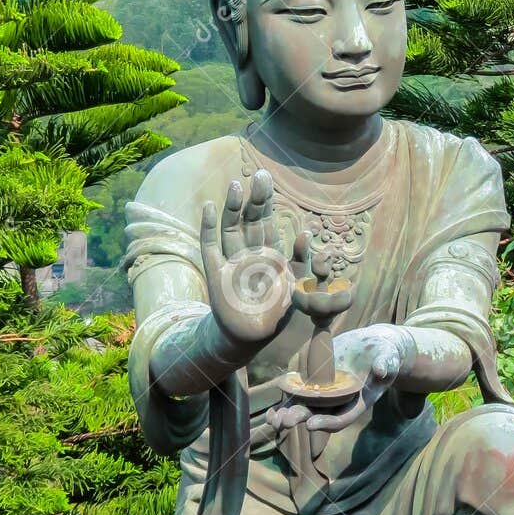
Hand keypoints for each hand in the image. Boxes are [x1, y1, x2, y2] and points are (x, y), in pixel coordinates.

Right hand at [200, 171, 313, 350]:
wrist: (254, 338)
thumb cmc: (277, 312)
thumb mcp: (298, 285)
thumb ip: (303, 260)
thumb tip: (306, 232)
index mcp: (268, 253)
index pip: (266, 222)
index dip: (266, 202)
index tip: (266, 180)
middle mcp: (248, 252)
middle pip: (249, 220)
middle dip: (254, 199)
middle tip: (259, 176)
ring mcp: (231, 261)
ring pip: (230, 228)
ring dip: (232, 208)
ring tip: (235, 186)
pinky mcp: (216, 273)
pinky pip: (210, 247)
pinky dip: (207, 227)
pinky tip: (208, 206)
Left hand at [269, 325, 416, 434]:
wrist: (373, 347)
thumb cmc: (384, 354)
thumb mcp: (389, 357)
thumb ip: (386, 364)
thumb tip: (382, 370)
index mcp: (357, 402)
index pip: (341, 418)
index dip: (326, 422)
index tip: (310, 424)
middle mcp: (340, 403)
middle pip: (319, 416)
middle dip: (302, 418)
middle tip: (285, 422)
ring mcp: (326, 395)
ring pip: (305, 410)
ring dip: (288, 416)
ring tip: (273, 421)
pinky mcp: (315, 384)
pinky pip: (298, 397)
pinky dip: (285, 404)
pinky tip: (271, 412)